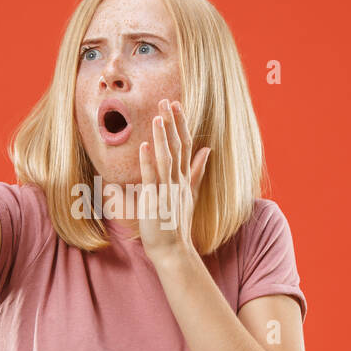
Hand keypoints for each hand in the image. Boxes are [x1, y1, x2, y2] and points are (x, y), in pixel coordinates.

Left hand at [138, 99, 210, 266]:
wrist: (174, 250)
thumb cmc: (177, 222)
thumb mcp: (188, 193)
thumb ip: (196, 170)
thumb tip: (206, 150)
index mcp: (184, 178)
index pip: (185, 144)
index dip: (180, 124)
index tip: (175, 104)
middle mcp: (178, 181)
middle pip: (177, 146)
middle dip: (172, 123)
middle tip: (167, 101)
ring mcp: (168, 190)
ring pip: (166, 158)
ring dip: (162, 137)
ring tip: (158, 116)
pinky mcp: (156, 201)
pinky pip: (152, 178)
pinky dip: (148, 161)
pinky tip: (144, 146)